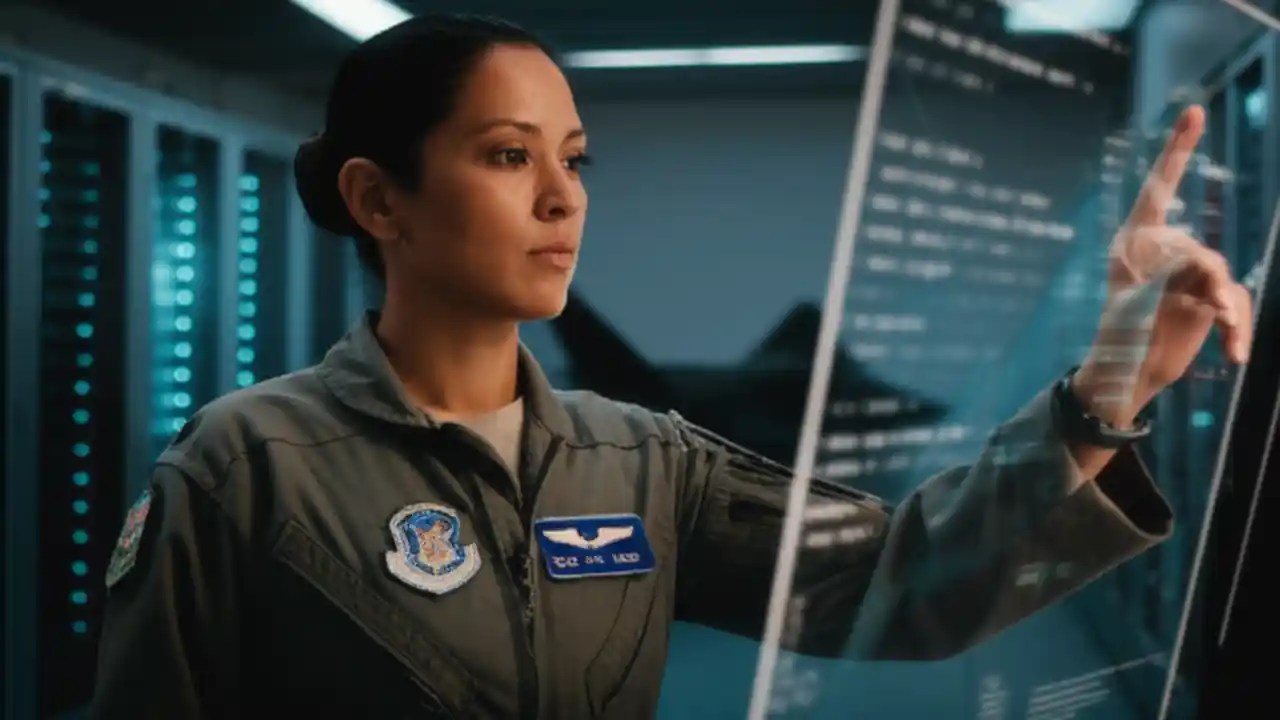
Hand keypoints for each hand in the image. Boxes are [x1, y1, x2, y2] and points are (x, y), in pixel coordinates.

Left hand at [1074, 105, 1255, 427]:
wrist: (1127, 375)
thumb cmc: (1118, 337)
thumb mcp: (1135, 302)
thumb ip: (1172, 277)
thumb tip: (1213, 271)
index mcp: (1136, 242)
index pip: (1160, 188)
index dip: (1178, 149)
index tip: (1194, 111)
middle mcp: (1165, 253)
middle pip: (1199, 251)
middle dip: (1203, 280)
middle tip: (1202, 308)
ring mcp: (1189, 277)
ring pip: (1221, 277)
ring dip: (1225, 306)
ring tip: (1221, 329)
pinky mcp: (1207, 301)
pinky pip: (1233, 305)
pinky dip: (1236, 327)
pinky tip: (1234, 352)